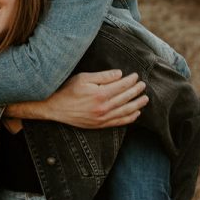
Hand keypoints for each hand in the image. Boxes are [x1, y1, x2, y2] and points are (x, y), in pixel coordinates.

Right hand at [5, 69, 147, 128]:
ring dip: (137, 105)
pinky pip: (119, 122)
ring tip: (145, 99)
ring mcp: (102, 118)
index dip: (131, 81)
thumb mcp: (83, 78)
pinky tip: (136, 113)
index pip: (121, 86)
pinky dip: (129, 118)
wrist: (54, 108)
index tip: (136, 76)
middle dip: (136, 91)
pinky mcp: (99, 125)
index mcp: (100, 94)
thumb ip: (103, 76)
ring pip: (125, 111)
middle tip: (143, 85)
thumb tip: (120, 74)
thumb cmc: (67, 90)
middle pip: (126, 98)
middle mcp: (103, 107)